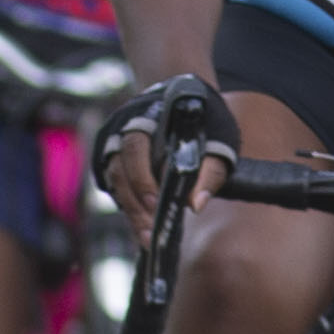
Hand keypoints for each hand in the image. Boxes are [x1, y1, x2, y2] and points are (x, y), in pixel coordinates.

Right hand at [98, 78, 234, 233]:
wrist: (183, 96)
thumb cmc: (205, 118)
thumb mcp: (220, 139)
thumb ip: (210, 170)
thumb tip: (196, 205)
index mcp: (148, 115)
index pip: (135, 147)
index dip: (141, 177)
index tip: (155, 204)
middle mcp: (123, 127)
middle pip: (118, 169)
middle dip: (134, 202)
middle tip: (151, 231)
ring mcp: (114, 143)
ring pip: (114, 181)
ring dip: (130, 210)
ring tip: (148, 236)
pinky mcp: (113, 159)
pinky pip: (115, 186)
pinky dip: (128, 206)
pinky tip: (142, 225)